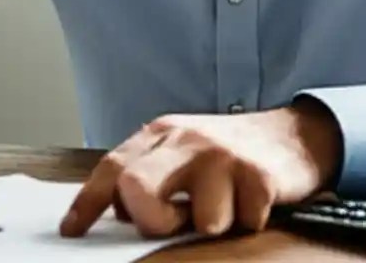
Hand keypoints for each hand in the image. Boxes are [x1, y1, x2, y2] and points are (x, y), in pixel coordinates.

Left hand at [59, 99, 342, 238]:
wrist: (293, 134)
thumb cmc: (227, 151)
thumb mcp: (180, 150)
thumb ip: (148, 173)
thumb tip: (119, 214)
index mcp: (160, 133)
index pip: (112, 168)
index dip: (87, 203)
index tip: (72, 231)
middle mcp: (187, 140)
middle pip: (137, 187)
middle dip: (152, 218)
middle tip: (173, 221)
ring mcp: (223, 156)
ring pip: (201, 219)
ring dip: (214, 223)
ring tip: (225, 204)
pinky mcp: (260, 176)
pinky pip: (244, 222)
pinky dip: (249, 220)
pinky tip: (252, 201)